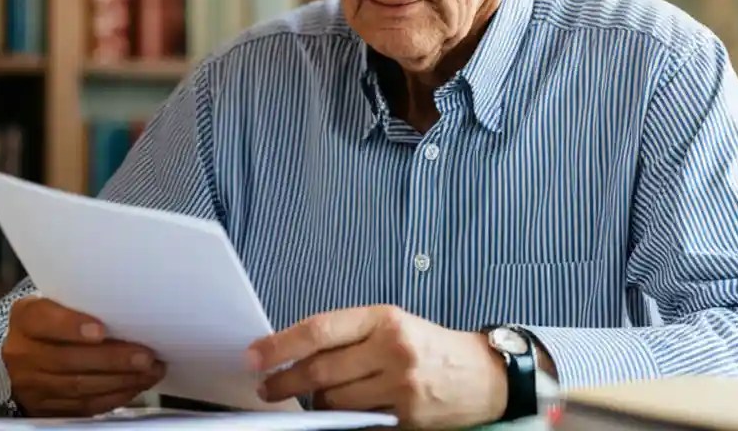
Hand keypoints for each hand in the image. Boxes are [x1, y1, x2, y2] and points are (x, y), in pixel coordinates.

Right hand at [2, 296, 165, 416]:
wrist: (26, 356)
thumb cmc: (54, 322)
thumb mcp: (58, 304)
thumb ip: (82, 305)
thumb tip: (130, 309)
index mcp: (25, 319)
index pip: (42, 320)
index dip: (71, 326)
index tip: (101, 330)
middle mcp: (23, 353)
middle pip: (67, 360)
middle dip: (112, 359)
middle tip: (146, 357)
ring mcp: (32, 385)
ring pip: (79, 386)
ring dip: (120, 380)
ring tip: (150, 371)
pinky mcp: (46, 408)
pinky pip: (84, 406)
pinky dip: (114, 396)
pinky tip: (136, 385)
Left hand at [247, 305, 506, 428]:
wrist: (483, 375)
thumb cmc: (428, 346)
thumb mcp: (392, 325)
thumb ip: (349, 335)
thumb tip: (296, 352)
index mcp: (384, 318)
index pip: (319, 330)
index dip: (279, 345)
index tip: (254, 356)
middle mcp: (392, 349)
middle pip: (321, 370)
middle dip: (285, 382)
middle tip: (266, 388)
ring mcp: (401, 387)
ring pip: (335, 401)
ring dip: (317, 403)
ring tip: (316, 398)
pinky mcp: (407, 419)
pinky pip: (358, 423)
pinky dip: (344, 419)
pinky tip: (343, 412)